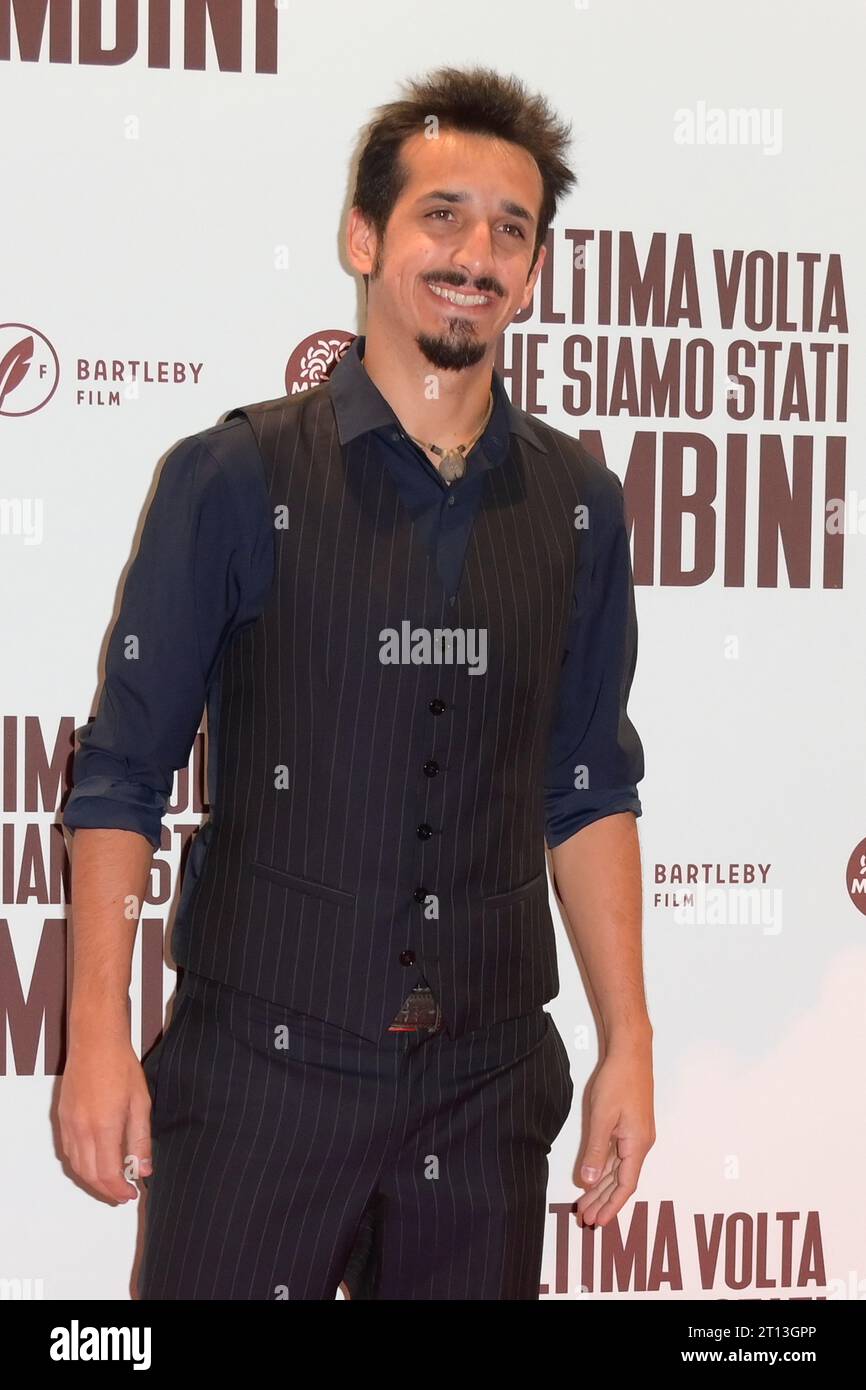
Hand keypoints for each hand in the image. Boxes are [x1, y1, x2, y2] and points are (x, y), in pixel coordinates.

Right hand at [59, 1035, 152, 1202]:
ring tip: (111, 1182)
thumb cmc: (121, 1067)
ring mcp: (69, 1124)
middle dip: (106, 1190)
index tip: (131, 1194)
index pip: (108, 1173)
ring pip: (76, 1165)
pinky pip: (69, 1151)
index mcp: (104, 1126)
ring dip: (92, 1180)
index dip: (119, 1189)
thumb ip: (141, 1139)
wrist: (95, 1042)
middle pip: (90, 1175)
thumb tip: (143, 1170)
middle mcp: (82, 1129)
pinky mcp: (63, 1117)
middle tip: (122, 1194)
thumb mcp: (141, 1103)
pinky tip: (95, 1162)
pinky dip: (81, 1164)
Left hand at [575, 1037, 654, 1227]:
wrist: (631, 1052)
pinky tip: (593, 1177)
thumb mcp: (602, 1117)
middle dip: (603, 1201)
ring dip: (601, 1187)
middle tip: (585, 1219)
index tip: (598, 1221)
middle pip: (620, 1180)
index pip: (625, 1185)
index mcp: (637, 1145)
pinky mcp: (629, 1125)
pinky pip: (616, 1154)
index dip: (611, 1205)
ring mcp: (635, 1134)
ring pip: (617, 1168)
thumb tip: (589, 1181)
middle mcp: (639, 1144)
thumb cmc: (618, 1081)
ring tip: (584, 1204)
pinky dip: (603, 1168)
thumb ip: (595, 1151)